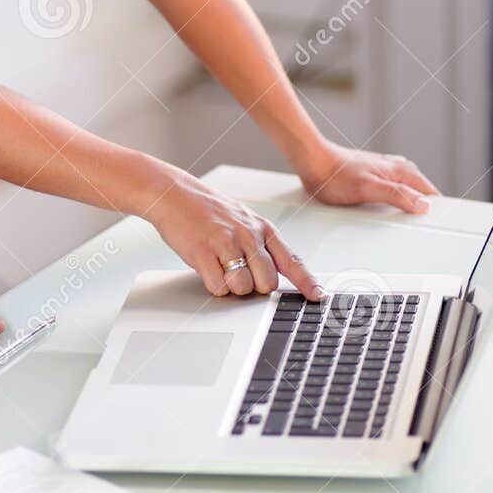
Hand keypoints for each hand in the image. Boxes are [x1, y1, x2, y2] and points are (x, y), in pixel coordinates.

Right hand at [146, 168, 323, 299]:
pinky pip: (218, 286)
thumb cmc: (207, 210)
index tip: (318, 298)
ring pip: (243, 287)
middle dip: (254, 286)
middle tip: (238, 273)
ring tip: (220, 268)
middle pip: (267, 282)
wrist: (173, 194)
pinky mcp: (203, 252)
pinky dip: (214, 285)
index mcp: (262, 228)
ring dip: (232, 286)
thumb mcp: (243, 221)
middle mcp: (248, 235)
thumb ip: (261, 246)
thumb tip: (272, 277)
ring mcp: (226, 243)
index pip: (292, 260)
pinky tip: (207, 268)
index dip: (307, 282)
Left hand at [295, 142, 438, 214]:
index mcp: (403, 171)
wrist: (314, 162)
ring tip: (400, 223)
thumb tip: (423, 205)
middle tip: (414, 229)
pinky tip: (384, 212)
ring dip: (405, 207)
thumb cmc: (336, 175)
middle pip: (420, 194)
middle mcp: (397, 169)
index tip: (431, 226)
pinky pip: (391, 193)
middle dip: (419, 211)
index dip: (433, 211)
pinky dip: (391, 203)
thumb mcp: (368, 189)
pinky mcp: (373, 177)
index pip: (431, 194)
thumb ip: (397, 195)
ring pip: (406, 193)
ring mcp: (385, 173)